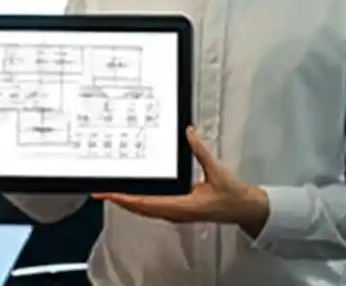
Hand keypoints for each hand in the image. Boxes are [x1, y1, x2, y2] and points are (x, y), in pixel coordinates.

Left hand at [92, 126, 269, 236]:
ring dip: (127, 202)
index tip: (109, 193)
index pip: (147, 204)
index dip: (125, 198)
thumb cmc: (233, 194)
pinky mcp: (179, 210)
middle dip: (119, 200)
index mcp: (183, 207)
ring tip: (110, 192)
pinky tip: (132, 195)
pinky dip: (139, 202)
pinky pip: (153, 208)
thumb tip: (188, 132)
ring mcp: (176, 214)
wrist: (245, 209)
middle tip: (100, 191)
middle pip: (141, 209)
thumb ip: (200, 150)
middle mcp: (176, 213)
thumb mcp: (217, 170)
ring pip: (145, 210)